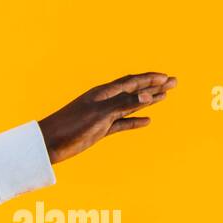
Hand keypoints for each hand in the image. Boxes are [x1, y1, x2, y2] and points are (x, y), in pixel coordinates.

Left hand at [37, 73, 176, 164]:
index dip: (150, 79)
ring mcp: (102, 116)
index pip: (132, 82)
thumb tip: (148, 96)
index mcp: (103, 93)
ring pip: (130, 106)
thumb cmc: (71, 126)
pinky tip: (147, 121)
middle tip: (174, 82)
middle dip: (154, 86)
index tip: (168, 78)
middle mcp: (104, 101)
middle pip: (134, 91)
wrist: (47, 145)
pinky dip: (135, 121)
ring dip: (148, 101)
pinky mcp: (99, 130)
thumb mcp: (100, 115)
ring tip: (164, 96)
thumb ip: (124, 104)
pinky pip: (122, 123)